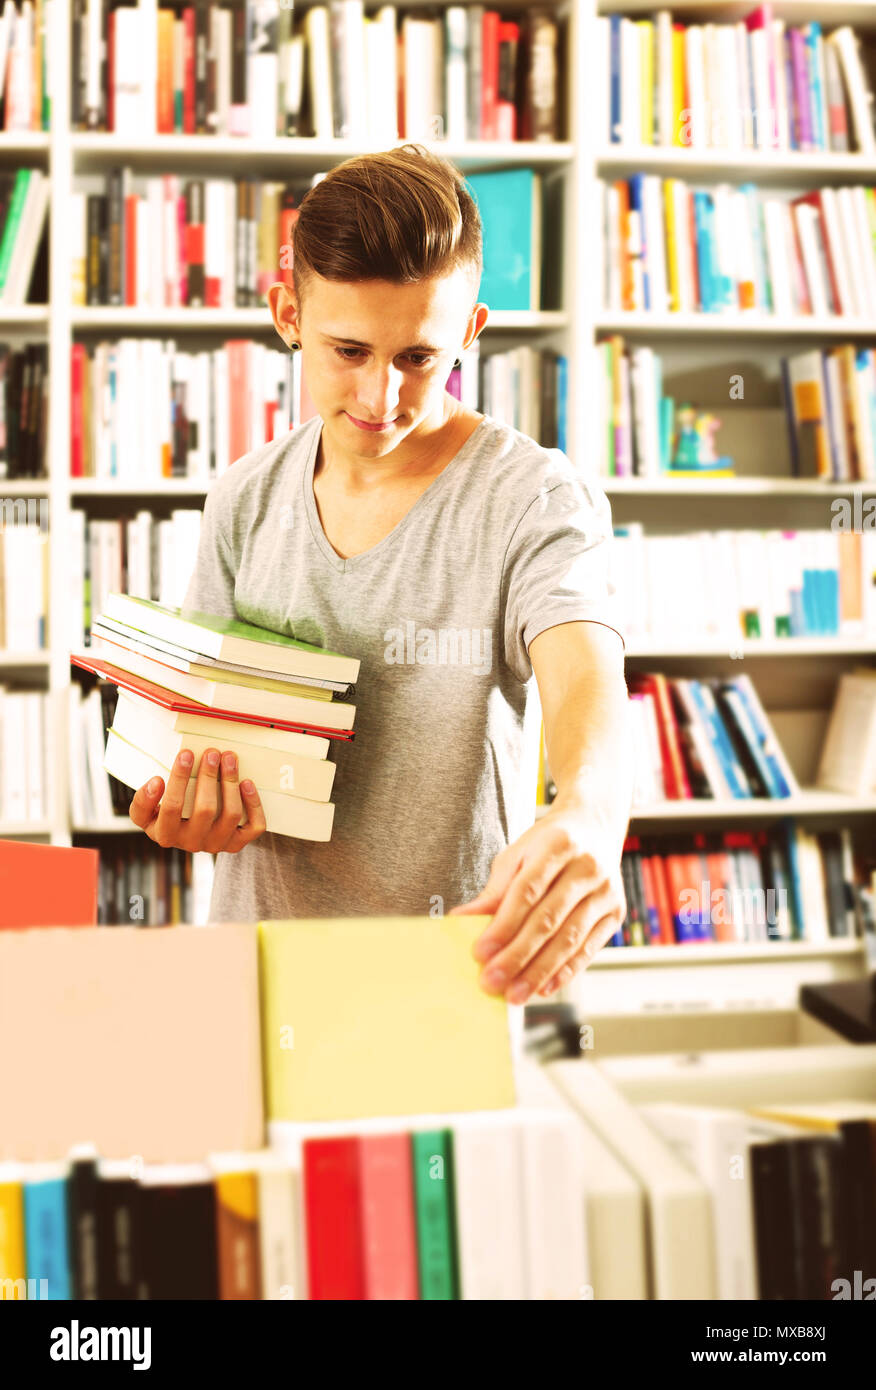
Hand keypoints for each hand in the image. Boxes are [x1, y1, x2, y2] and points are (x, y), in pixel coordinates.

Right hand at [128, 748, 266, 853]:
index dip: (178, 781)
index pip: (171, 808)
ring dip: (231, 783)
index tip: (184, 755)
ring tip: (228, 758)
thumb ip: (144, 800)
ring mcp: (216, 844)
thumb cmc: (167, 814)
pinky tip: (247, 783)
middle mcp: (191, 843)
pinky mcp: (236, 843)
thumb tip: (156, 782)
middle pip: (204, 810)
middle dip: (209, 776)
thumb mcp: (147, 811)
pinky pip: (253, 827)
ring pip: (230, 815)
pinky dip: (253, 804)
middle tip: (211, 752)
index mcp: (165, 834)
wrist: (188, 834)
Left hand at [448, 810, 625, 1003]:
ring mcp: (607, 892)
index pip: (527, 891)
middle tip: (491, 982)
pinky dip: (566, 972)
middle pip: (549, 919)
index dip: (503, 925)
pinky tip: (543, 988)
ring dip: (540, 971)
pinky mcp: (616, 914)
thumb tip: (463, 920)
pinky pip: (589, 949)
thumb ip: (495, 890)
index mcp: (558, 844)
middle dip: (518, 955)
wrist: (594, 829)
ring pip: (570, 939)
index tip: (480, 953)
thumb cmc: (546, 845)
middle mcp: (588, 867)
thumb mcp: (517, 855)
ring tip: (514, 994)